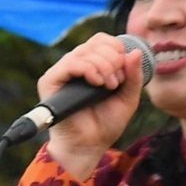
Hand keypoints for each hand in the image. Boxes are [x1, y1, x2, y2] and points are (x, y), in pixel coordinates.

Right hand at [35, 32, 149, 176]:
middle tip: (116, 82)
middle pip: (96, 43)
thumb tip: (135, 51)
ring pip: (84, 51)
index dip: (116, 49)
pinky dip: (88, 69)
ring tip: (108, 87)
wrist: (90, 145)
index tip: (123, 70)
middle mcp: (75, 64)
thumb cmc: (106, 123)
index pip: (102, 40)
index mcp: (91, 64)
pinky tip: (97, 83)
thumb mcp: (128, 97)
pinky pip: (70, 63)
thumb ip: (133, 75)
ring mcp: (62, 72)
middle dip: (113, 60)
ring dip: (103, 66)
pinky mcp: (50, 81)